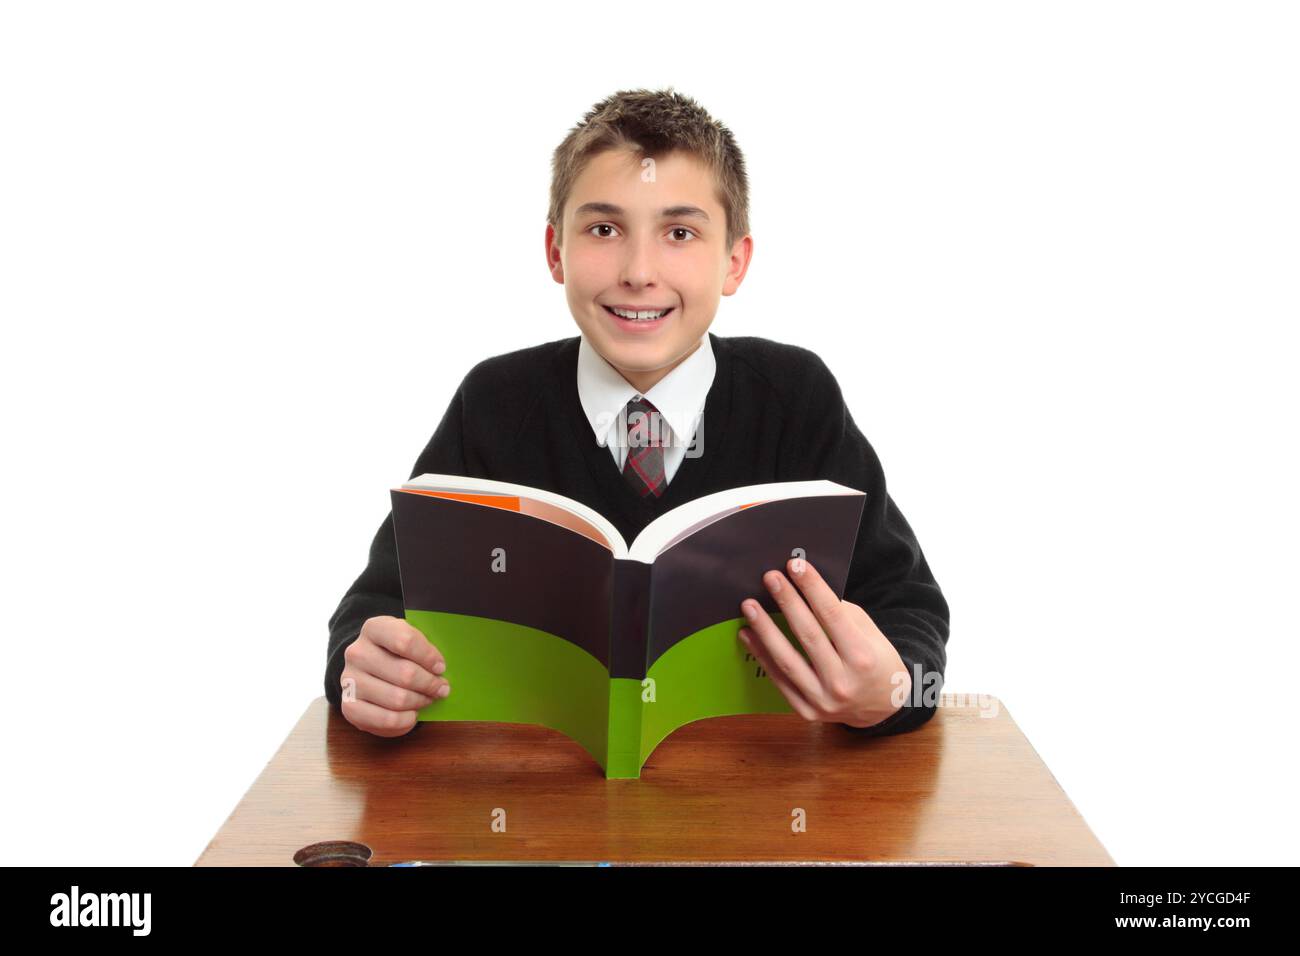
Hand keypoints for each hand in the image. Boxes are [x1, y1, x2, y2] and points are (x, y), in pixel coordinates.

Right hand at [340, 615, 449, 736]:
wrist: (366, 668)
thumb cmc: (396, 653)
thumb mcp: (408, 639)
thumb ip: (424, 648)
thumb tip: (442, 670)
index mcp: (374, 629)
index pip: (405, 640)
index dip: (428, 656)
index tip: (441, 667)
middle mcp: (357, 653)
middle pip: (404, 673)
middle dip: (430, 684)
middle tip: (441, 688)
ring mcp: (350, 681)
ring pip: (397, 698)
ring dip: (420, 701)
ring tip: (427, 699)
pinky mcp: (349, 707)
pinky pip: (386, 720)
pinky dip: (406, 720)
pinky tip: (412, 714)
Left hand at [738, 557, 911, 728]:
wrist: (882, 706)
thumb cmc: (875, 661)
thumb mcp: (868, 633)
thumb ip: (840, 614)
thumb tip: (805, 587)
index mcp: (862, 658)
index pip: (833, 616)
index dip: (813, 588)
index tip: (796, 565)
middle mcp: (843, 682)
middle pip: (808, 635)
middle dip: (787, 602)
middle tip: (770, 578)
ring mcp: (823, 700)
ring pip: (787, 660)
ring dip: (764, 630)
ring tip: (750, 606)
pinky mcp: (806, 711)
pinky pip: (779, 679)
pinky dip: (761, 655)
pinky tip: (748, 634)